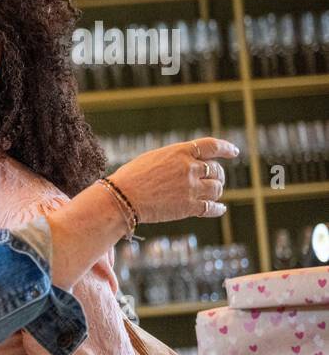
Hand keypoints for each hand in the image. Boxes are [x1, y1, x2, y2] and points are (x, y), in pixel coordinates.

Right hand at [108, 137, 238, 223]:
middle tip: (216, 179)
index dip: (226, 148)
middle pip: (216, 170)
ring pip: (217, 189)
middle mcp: (189, 168)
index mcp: (180, 152)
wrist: (121, 198)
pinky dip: (218, 208)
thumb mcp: (154, 158)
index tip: (233, 152)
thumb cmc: (131, 177)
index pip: (212, 146)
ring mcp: (190, 188)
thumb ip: (175, 159)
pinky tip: (219, 208)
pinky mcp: (188, 207)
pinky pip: (212, 208)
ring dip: (216, 191)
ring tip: (212, 193)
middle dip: (218, 175)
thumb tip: (191, 164)